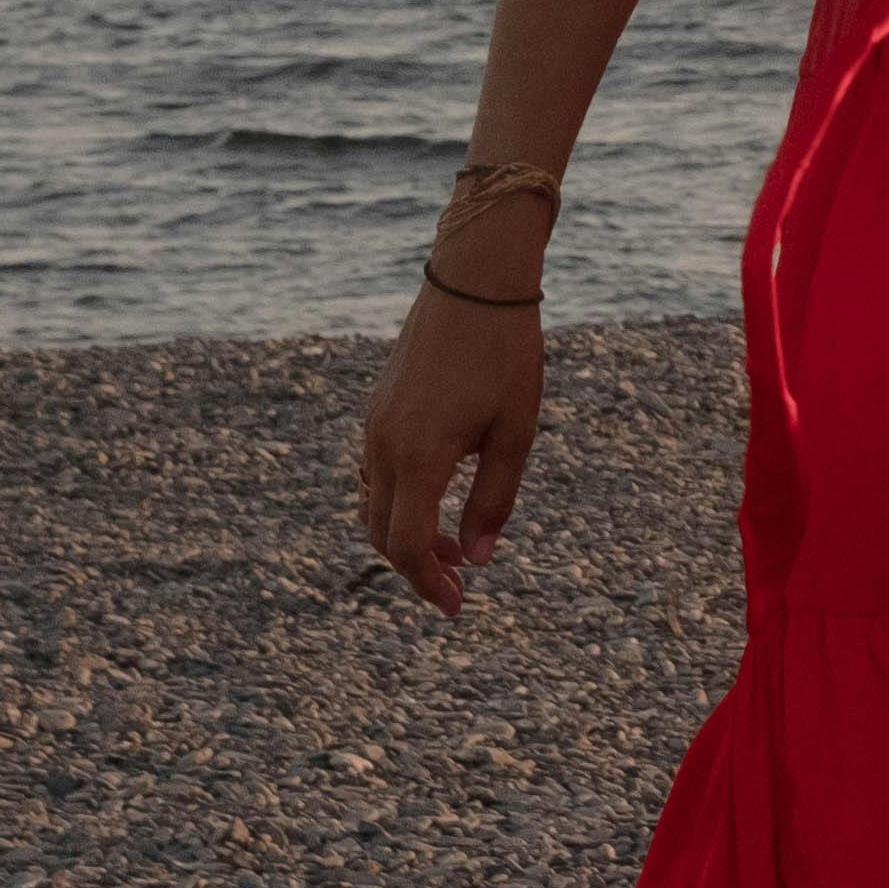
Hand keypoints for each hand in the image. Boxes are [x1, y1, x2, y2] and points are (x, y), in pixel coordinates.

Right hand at [358, 288, 545, 613]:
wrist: (474, 282)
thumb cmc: (506, 354)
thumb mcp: (515, 433)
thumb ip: (495, 501)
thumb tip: (479, 560)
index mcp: (419, 456)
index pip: (408, 545)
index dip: (430, 584)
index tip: (458, 606)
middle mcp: (384, 445)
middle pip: (382, 534)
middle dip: (417, 569)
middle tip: (459, 585)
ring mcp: (374, 426)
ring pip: (372, 505)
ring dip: (405, 536)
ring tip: (453, 549)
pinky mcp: (377, 410)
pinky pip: (374, 474)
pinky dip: (397, 503)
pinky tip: (435, 502)